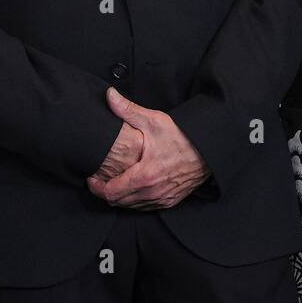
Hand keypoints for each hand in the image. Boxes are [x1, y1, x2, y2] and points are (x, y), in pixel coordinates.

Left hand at [87, 87, 210, 209]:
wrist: (208, 149)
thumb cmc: (182, 136)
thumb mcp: (154, 120)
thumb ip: (128, 109)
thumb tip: (109, 96)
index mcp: (144, 176)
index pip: (110, 192)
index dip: (96, 187)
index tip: (92, 178)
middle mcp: (152, 192)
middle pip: (118, 202)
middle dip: (106, 191)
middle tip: (101, 178)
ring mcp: (162, 198)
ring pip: (131, 206)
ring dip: (121, 197)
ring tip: (115, 181)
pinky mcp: (170, 200)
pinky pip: (145, 206)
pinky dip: (136, 200)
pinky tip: (134, 186)